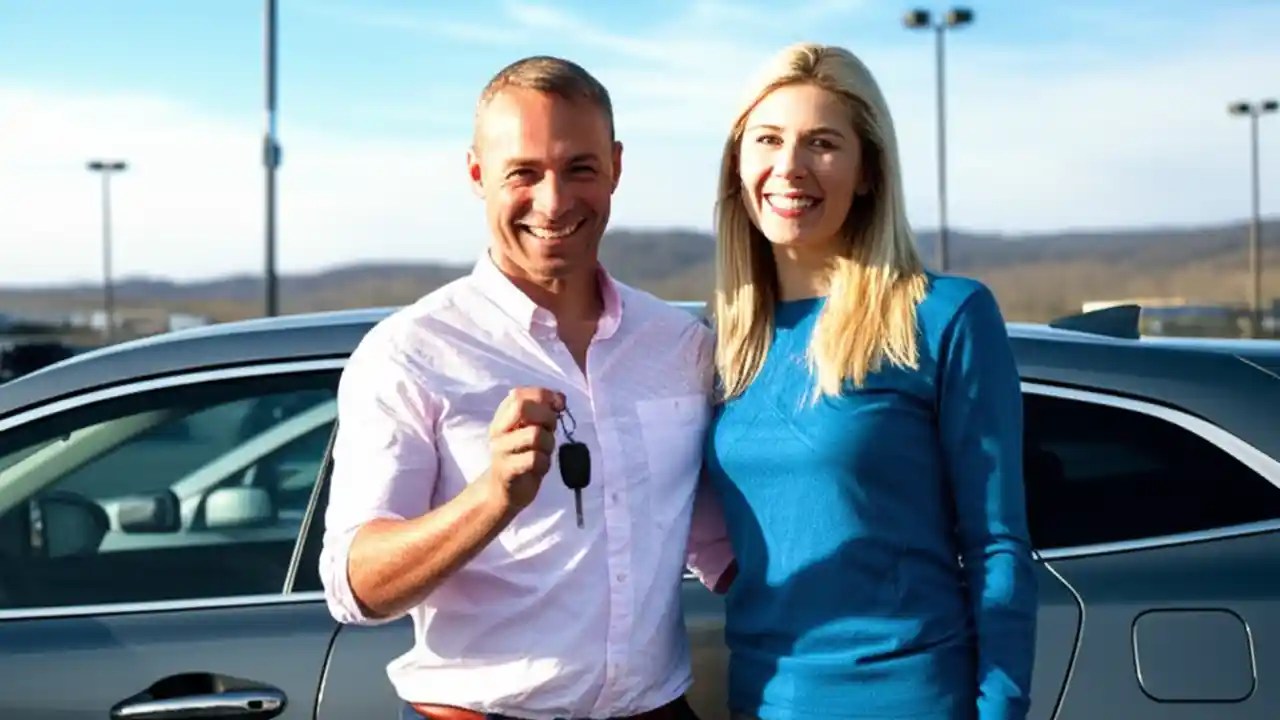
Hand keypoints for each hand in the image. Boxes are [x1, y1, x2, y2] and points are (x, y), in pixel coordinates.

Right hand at [484, 387, 565, 511]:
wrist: (503, 492)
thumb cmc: (522, 456)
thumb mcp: (532, 430)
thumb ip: (544, 412)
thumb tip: (560, 398)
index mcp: (502, 417)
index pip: (520, 393)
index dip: (544, 395)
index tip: (558, 405)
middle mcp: (498, 431)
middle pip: (523, 407)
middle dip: (546, 416)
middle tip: (550, 430)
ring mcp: (501, 451)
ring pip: (535, 434)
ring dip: (548, 443)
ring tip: (544, 452)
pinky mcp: (508, 471)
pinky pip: (536, 459)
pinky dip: (545, 463)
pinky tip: (540, 467)